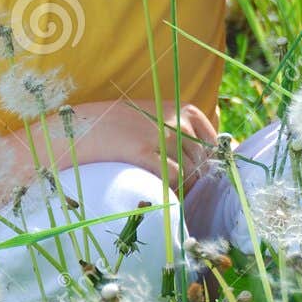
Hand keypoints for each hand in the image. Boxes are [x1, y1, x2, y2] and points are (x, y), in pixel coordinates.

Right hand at [54, 100, 217, 194]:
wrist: (88, 125)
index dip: (208, 165)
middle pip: (202, 162)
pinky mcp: (144, 152)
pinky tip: (160, 192)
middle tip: (179, 191)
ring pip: (191, 172)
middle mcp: (177, 120)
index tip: (198, 177)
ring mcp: (162, 135)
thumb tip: (210, 161)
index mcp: (184, 109)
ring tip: (167, 192)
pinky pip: (173, 178)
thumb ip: (183, 132)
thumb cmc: (124, 126)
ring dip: (183, 187)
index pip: (213, 144)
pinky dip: (171, 190)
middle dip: (194, 180)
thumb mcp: (158, 117)